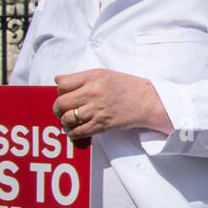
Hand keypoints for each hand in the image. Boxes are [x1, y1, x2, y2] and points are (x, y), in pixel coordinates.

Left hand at [53, 69, 171, 138]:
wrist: (149, 101)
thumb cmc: (128, 86)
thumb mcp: (105, 74)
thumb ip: (82, 77)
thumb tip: (58, 80)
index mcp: (93, 77)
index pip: (62, 84)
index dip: (60, 91)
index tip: (65, 95)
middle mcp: (93, 92)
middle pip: (61, 103)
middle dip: (58, 109)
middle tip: (62, 111)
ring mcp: (97, 109)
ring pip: (67, 119)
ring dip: (65, 122)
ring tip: (70, 121)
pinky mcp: (102, 124)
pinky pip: (78, 132)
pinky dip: (73, 133)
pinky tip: (76, 130)